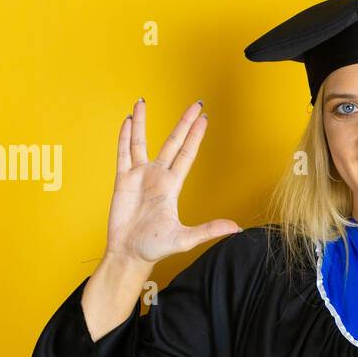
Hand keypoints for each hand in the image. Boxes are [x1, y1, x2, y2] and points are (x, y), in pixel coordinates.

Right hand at [105, 98, 241, 265]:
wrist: (129, 254)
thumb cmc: (155, 248)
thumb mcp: (185, 239)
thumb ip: (209, 230)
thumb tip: (236, 228)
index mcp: (172, 186)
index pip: (187, 154)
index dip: (195, 136)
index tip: (204, 119)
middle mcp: (157, 176)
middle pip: (171, 142)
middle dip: (182, 123)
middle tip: (193, 104)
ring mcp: (139, 176)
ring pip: (141, 142)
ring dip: (142, 123)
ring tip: (142, 102)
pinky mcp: (122, 180)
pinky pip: (123, 154)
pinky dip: (124, 137)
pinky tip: (127, 121)